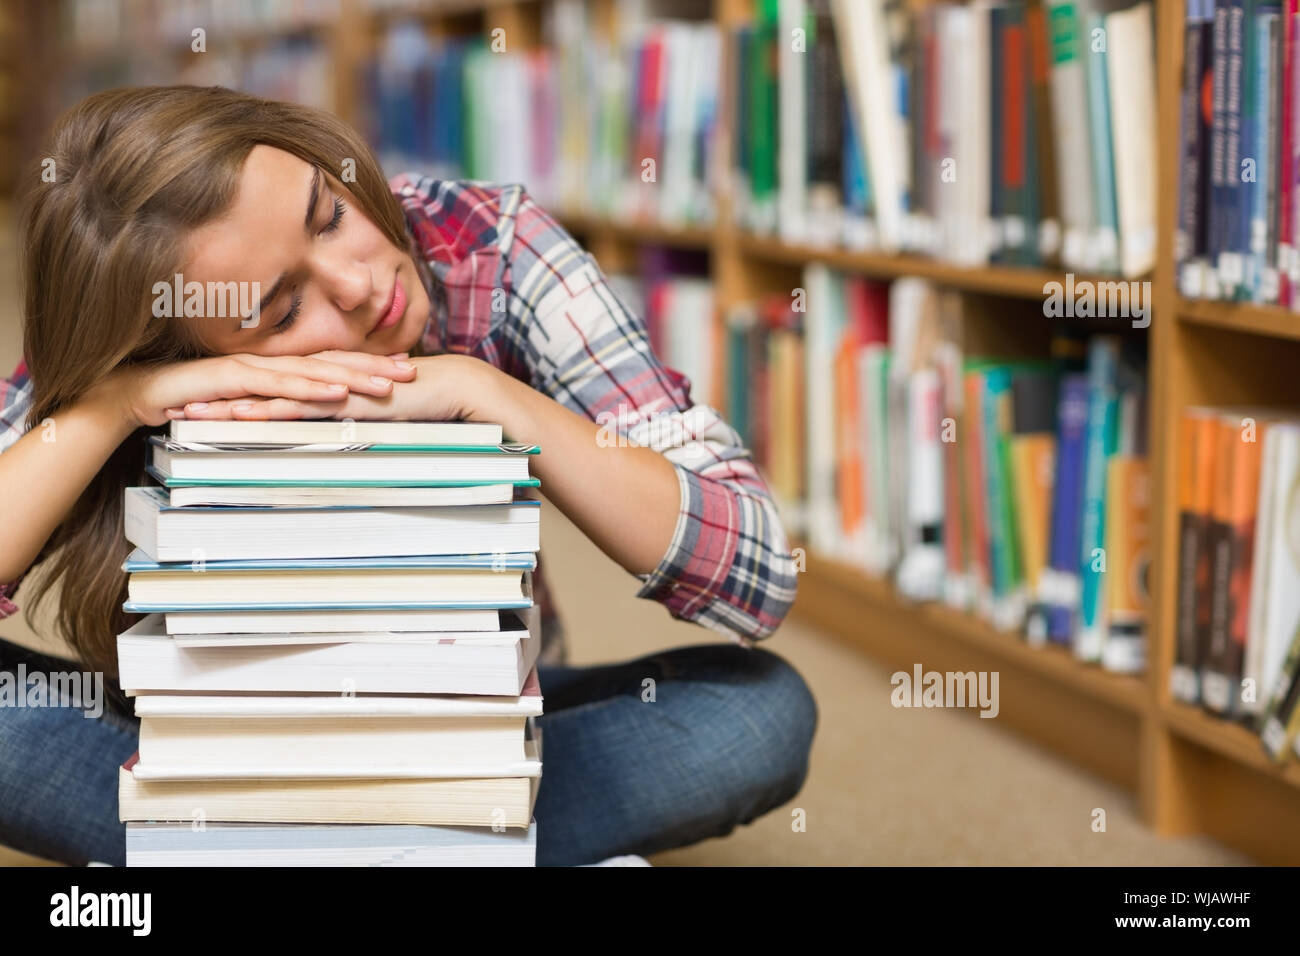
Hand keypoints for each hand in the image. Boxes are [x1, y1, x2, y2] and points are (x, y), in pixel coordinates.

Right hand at [97, 350, 417, 429]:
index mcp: (278, 366)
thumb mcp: (247, 406)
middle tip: (412, 370)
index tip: (404, 367)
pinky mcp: (234, 379)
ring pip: (312, 371)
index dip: (369, 363)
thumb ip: (277, 406)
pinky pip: (278, 385)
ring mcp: (253, 367)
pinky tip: (334, 393)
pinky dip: (308, 388)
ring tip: (385, 384)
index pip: (332, 363)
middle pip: (332, 362)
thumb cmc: (195, 399)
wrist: (142, 392)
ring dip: (351, 376)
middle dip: (373, 364)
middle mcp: (270, 361)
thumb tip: (312, 419)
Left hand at [171, 354, 493, 423]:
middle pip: (258, 388)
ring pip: (271, 396)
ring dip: (230, 406)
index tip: (197, 405)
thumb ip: (350, 423)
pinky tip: (245, 418)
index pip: (269, 388)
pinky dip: (273, 412)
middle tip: (173, 407)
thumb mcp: (375, 415)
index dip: (231, 395)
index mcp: (324, 382)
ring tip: (191, 416)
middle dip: (214, 397)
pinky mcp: (350, 399)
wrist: (454, 388)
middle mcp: (321, 380)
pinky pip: (304, 407)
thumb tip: (334, 442)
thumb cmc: (422, 402)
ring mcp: (333, 388)